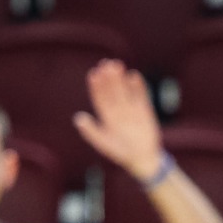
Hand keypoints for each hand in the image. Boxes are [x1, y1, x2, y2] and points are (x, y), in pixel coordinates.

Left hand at [73, 60, 162, 179]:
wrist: (143, 159)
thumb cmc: (120, 153)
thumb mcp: (103, 143)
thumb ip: (91, 131)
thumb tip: (77, 118)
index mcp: (106, 117)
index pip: (100, 98)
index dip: (96, 87)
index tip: (93, 74)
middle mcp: (117, 111)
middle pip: (111, 91)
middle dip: (108, 78)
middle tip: (105, 63)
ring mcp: (131, 109)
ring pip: (124, 91)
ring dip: (121, 79)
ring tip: (118, 65)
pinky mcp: (144, 110)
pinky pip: (140, 96)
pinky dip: (138, 86)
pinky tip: (133, 75)